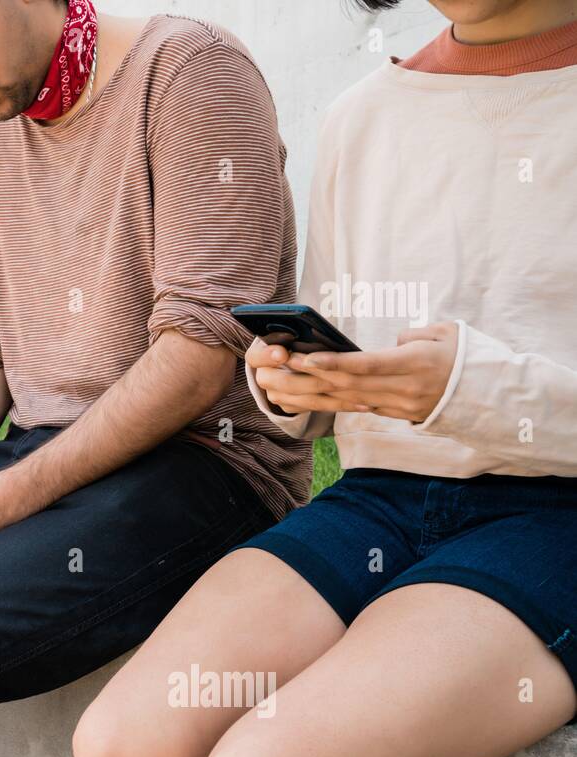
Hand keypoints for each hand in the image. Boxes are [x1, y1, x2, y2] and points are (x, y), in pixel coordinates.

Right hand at [248, 337, 368, 415]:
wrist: (290, 363)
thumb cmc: (297, 340)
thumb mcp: (293, 334)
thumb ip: (297, 333)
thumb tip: (307, 325)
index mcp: (259, 355)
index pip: (255, 357)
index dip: (268, 356)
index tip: (283, 353)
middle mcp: (264, 377)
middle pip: (282, 384)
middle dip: (311, 380)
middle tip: (334, 380)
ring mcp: (277, 395)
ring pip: (304, 399)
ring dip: (334, 398)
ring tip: (364, 396)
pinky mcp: (291, 407)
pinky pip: (316, 409)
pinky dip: (340, 406)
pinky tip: (363, 404)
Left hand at [285, 322, 458, 422]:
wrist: (489, 398)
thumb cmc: (467, 356)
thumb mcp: (446, 334)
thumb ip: (414, 335)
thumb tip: (391, 343)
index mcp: (415, 364)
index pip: (368, 365)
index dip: (335, 364)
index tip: (306, 358)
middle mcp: (402, 390)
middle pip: (347, 386)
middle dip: (307, 378)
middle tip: (275, 368)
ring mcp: (396, 406)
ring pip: (344, 401)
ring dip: (306, 396)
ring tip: (274, 388)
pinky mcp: (392, 414)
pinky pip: (353, 408)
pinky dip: (324, 404)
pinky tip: (299, 399)